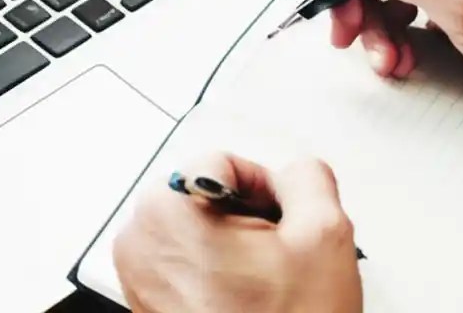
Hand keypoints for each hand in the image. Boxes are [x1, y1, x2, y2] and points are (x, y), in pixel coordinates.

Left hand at [113, 154, 360, 312]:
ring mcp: (139, 276)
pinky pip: (186, 266)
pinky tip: (246, 301)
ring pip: (197, 232)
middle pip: (206, 197)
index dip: (269, 190)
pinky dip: (217, 275)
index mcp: (169, 208)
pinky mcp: (146, 304)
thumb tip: (298, 173)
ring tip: (264, 285)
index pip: (226, 164)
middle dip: (248, 221)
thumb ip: (309, 179)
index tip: (285, 220)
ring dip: (234, 248)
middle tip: (278, 257)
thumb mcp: (324, 237)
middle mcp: (140, 239)